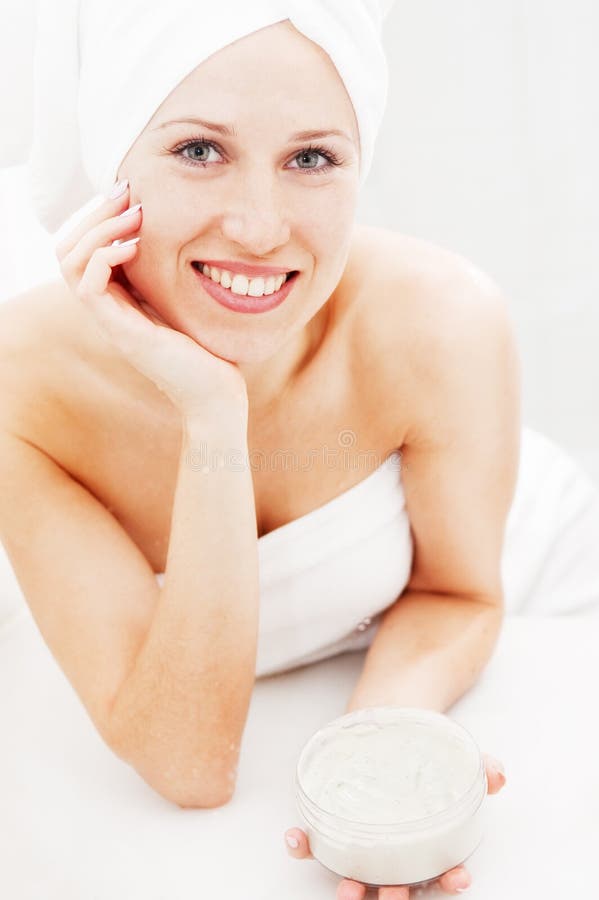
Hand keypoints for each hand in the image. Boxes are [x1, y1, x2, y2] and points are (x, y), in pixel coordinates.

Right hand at [55, 184, 247, 418]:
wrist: (218, 397)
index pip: (82, 249)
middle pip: (67, 249)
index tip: (132, 193)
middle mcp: (108, 309)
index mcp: (119, 300)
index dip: (99, 216)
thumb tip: (188, 237)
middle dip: (93, 213)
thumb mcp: (188, 302)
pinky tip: (137, 245)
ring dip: (97, 229)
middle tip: (126, 191)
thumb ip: (175, 277)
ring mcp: (111, 321)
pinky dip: (105, 256)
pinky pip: (88, 286)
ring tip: (133, 215)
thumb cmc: (211, 352)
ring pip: (70, 262)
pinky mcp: (123, 333)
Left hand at [284, 752, 505, 897]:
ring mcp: (362, 847)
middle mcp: (394, 856)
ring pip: (356, 881)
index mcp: (426, 847)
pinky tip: (297, 838)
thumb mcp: (456, 761)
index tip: (459, 877)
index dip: (451, 880)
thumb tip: (496, 773)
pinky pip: (315, 845)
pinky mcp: (332, 829)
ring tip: (348, 888)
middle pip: (396, 889)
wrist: (387, 736)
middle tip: (393, 895)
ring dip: (350, 890)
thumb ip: (481, 768)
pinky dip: (303, 846)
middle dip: (395, 899)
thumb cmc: (424, 761)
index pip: (443, 874)